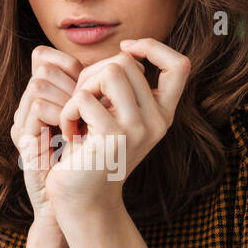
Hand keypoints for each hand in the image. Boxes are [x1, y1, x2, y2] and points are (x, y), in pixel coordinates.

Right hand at [11, 44, 82, 225]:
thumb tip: (124, 61)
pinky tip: (72, 136)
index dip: (68, 64)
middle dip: (74, 84)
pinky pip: (38, 107)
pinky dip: (62, 117)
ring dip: (68, 102)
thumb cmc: (92, 162)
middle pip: (43, 66)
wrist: (78, 202)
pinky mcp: (22, 140)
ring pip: (39, 83)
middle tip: (89, 110)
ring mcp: (22, 122)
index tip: (92, 88)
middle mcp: (27, 106)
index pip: (42, 57)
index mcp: (44, 100)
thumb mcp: (98, 120)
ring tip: (80, 125)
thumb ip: (99, 93)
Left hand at [45, 37, 190, 218]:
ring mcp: (138, 130)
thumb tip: (126, 51)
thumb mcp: (115, 118)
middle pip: (127, 62)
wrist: (83, 199)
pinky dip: (67, 111)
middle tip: (81, 100)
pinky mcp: (113, 137)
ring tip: (75, 114)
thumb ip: (124, 89)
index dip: (154, 48)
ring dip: (82, 87)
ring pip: (110, 71)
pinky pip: (84, 98)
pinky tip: (69, 132)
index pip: (180, 65)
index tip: (127, 50)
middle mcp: (156, 122)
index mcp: (161, 115)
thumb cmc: (91, 153)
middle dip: (93, 73)